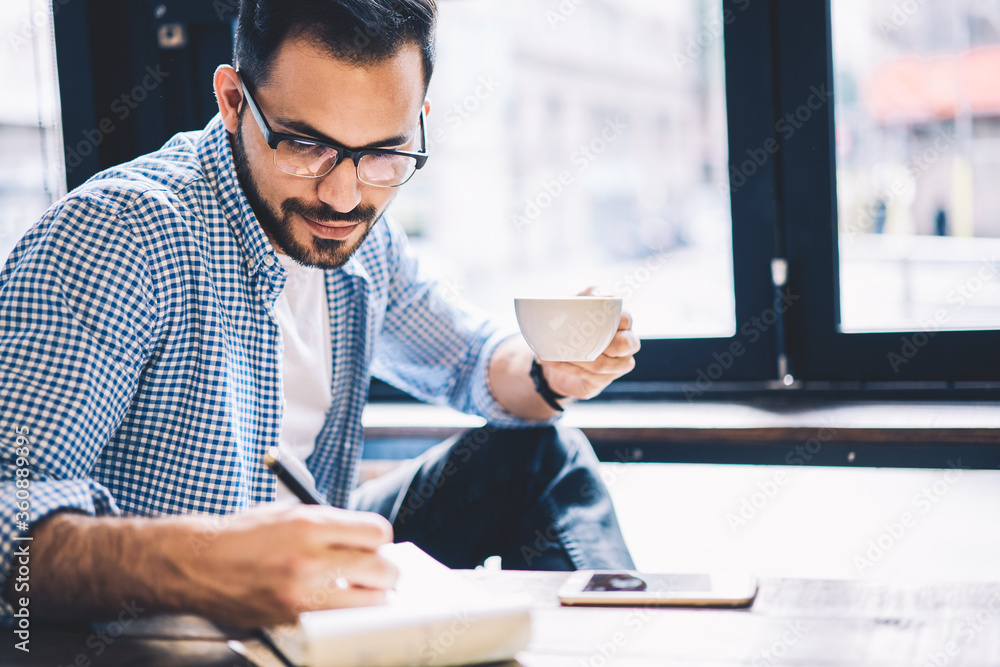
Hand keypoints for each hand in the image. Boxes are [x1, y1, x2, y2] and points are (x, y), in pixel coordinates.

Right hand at [172, 503, 397, 625]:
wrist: (197, 563)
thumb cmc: (245, 534)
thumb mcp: (290, 513)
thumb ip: (332, 525)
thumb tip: (370, 540)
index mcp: (310, 525)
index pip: (377, 533)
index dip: (378, 539)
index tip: (371, 543)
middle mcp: (308, 560)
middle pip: (382, 570)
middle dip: (384, 571)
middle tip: (375, 571)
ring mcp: (300, 595)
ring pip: (368, 604)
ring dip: (371, 597)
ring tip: (360, 590)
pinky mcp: (291, 619)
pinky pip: (338, 620)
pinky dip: (344, 614)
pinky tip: (335, 603)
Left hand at [539, 288, 640, 400]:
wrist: (559, 352)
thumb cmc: (573, 323)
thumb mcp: (577, 304)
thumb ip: (588, 295)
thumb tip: (596, 294)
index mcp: (622, 321)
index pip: (626, 318)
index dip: (613, 319)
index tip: (591, 318)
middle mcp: (627, 342)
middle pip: (627, 344)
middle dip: (604, 342)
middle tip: (580, 337)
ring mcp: (619, 364)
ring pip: (605, 364)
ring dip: (579, 357)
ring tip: (557, 350)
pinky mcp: (604, 380)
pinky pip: (589, 376)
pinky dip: (568, 367)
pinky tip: (551, 359)